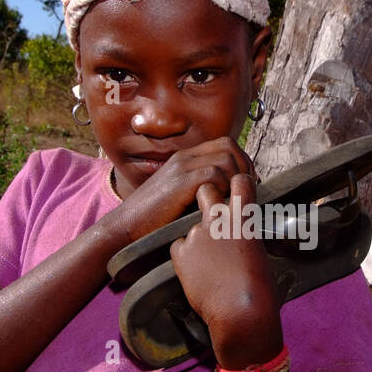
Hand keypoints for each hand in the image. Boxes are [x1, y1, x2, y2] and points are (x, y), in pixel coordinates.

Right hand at [111, 136, 254, 243]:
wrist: (126, 226)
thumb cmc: (154, 219)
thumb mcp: (181, 198)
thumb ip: (201, 189)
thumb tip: (231, 195)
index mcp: (185, 159)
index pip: (225, 145)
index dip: (242, 162)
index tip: (246, 185)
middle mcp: (184, 158)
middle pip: (229, 146)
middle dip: (245, 167)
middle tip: (246, 191)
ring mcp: (181, 168)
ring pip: (225, 158)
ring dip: (236, 179)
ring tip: (234, 199)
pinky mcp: (179, 182)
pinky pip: (213, 174)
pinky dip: (224, 188)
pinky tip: (220, 205)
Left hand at [169, 172, 281, 369]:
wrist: (241, 313)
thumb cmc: (261, 290)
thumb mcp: (262, 254)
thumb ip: (250, 238)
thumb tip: (248, 239)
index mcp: (245, 218)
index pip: (239, 181)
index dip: (237, 185)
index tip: (237, 192)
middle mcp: (219, 220)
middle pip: (205, 189)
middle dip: (207, 197)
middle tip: (213, 218)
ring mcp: (197, 234)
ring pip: (191, 226)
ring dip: (198, 238)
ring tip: (209, 262)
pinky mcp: (180, 253)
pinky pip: (179, 247)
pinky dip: (185, 256)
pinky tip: (197, 272)